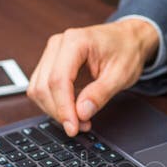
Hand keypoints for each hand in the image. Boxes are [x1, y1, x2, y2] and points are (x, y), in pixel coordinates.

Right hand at [27, 19, 159, 135]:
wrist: (128, 39)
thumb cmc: (126, 50)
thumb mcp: (121, 75)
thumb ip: (100, 94)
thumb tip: (81, 113)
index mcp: (75, 41)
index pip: (58, 79)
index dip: (63, 108)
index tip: (72, 127)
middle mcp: (58, 45)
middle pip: (44, 86)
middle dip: (59, 112)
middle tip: (81, 126)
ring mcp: (52, 54)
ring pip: (38, 89)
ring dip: (54, 110)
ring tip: (79, 120)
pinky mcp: (51, 64)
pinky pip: (42, 88)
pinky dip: (54, 104)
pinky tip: (72, 111)